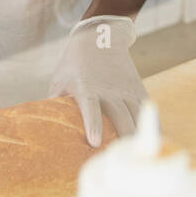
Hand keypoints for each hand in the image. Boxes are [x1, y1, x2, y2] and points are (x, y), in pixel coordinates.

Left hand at [49, 15, 145, 147]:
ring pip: (136, 116)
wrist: (101, 36)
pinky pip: (145, 111)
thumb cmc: (75, 63)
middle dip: (123, 139)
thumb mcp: (60, 80)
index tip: (94, 142)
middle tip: (120, 160)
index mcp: (87, 87)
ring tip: (136, 156)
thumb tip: (46, 129)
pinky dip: (148, 126)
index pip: (91, 108)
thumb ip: (56, 104)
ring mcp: (126, 90)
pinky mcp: (137, 89)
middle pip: (120, 117)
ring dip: (137, 136)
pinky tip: (149, 141)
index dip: (93, 125)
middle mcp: (109, 90)